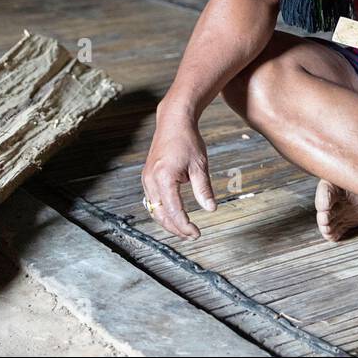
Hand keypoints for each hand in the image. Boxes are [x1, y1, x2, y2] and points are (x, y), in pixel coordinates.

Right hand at [141, 98, 216, 239]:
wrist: (173, 121)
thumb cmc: (187, 140)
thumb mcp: (200, 165)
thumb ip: (203, 189)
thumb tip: (210, 209)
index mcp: (164, 178)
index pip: (174, 211)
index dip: (185, 226)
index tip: (197, 234)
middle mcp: (151, 180)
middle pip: (161, 215)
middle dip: (176, 228)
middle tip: (192, 236)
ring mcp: (146, 179)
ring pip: (154, 210)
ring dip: (168, 222)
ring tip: (185, 229)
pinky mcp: (147, 177)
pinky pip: (152, 201)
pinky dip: (162, 211)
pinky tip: (174, 215)